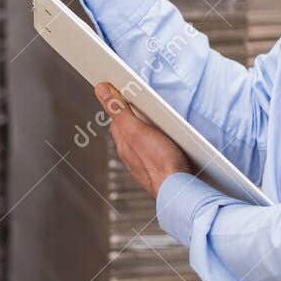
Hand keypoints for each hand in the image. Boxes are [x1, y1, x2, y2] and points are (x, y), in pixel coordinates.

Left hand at [96, 82, 191, 197]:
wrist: (179, 191)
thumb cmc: (160, 162)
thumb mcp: (137, 129)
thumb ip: (119, 110)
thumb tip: (101, 89)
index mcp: (124, 143)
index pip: (117, 119)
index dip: (118, 103)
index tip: (118, 88)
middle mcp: (131, 155)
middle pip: (129, 130)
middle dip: (133, 115)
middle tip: (139, 100)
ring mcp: (145, 164)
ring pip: (143, 142)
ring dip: (148, 130)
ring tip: (159, 119)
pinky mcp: (161, 171)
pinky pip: (156, 152)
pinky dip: (159, 143)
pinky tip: (169, 142)